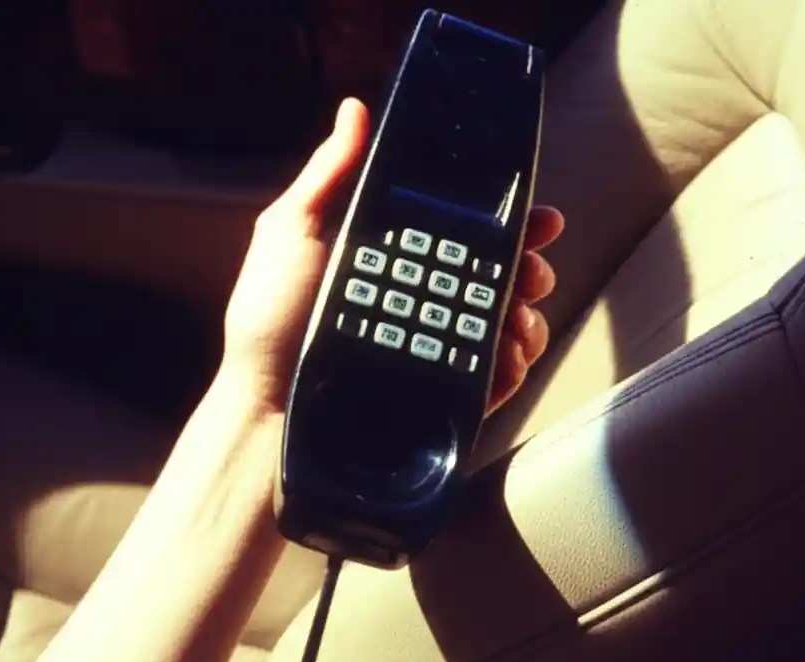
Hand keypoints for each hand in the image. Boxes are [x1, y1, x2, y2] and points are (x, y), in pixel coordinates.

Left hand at [222, 98, 562, 414]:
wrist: (267, 409)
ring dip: (528, 314)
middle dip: (529, 266)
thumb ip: (330, 174)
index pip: (465, 231)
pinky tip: (508, 354)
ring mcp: (438, 349)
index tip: (537, 215)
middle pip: (501, 274)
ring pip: (511, 323)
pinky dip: (516, 362)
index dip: (508, 219)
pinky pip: (500, 375)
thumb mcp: (291, 235)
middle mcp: (424, 301)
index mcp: (396, 259)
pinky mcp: (446, 396)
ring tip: (516, 319)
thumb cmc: (268, 323)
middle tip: (530, 269)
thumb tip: (355, 109)